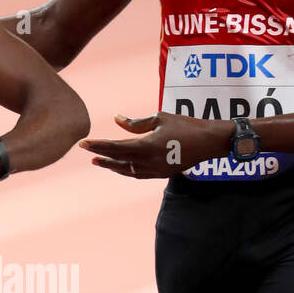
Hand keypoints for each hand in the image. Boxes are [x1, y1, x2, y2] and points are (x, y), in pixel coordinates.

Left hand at [79, 113, 229, 176]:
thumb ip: (136, 122)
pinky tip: (120, 167)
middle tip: (85, 151)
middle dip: (100, 155)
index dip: (98, 145)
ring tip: (98, 161)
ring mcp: (155, 170)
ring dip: (111, 166)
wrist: (209, 142)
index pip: (115, 147)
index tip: (83, 143)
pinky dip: (126, 170)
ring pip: (126, 170)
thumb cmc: (186, 125)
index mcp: (147, 146)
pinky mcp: (162, 173)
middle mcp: (149, 161)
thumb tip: (116, 119)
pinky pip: (138, 174)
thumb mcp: (160, 118)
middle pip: (117, 160)